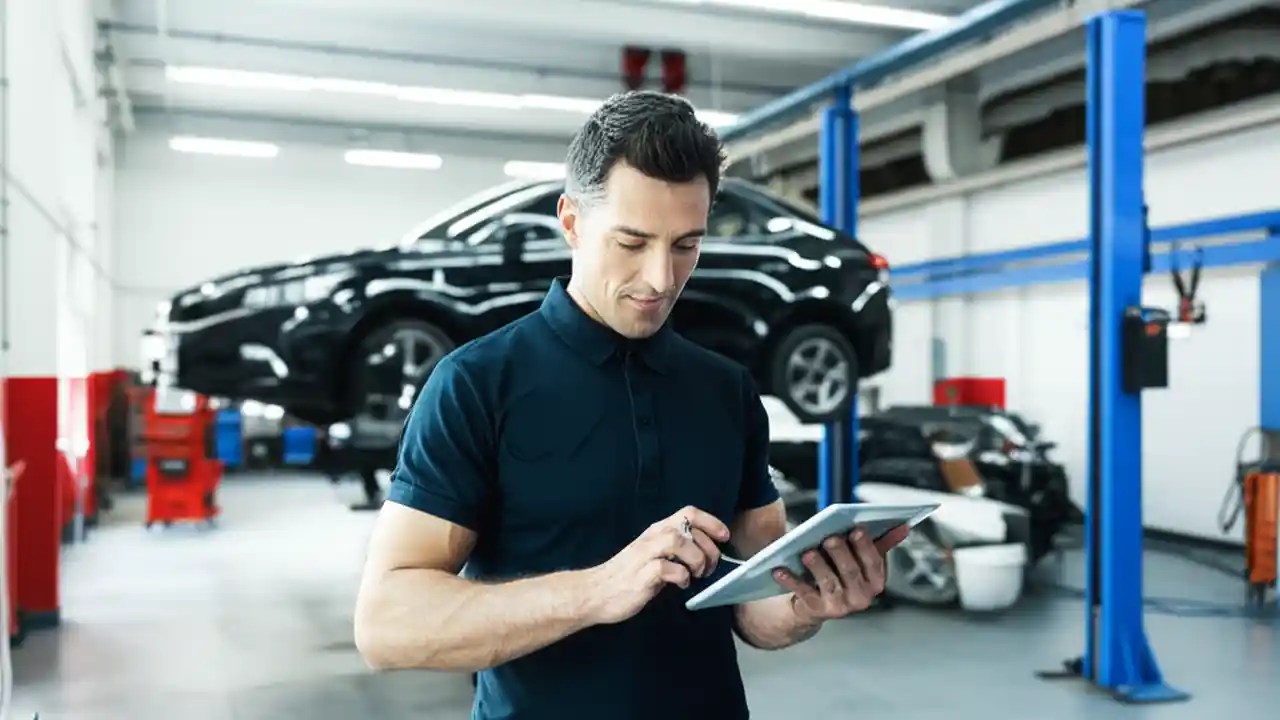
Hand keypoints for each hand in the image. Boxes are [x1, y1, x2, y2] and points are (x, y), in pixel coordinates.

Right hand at [584, 506, 729, 624]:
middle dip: (708, 548)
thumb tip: (706, 551)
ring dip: (696, 559)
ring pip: (678, 541)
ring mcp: (644, 555)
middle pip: (689, 527)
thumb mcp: (654, 555)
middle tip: (709, 567)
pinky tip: (680, 584)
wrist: (596, 592)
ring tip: (697, 574)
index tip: (724, 537)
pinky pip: (667, 568)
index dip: (712, 522)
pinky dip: (681, 576)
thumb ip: (675, 549)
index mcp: (656, 531)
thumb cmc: (629, 576)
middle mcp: (651, 538)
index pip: (689, 513)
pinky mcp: (641, 575)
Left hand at [771, 524, 910, 623]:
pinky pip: (803, 593)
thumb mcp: (862, 561)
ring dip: (818, 567)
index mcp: (875, 582)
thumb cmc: (841, 574)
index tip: (857, 528)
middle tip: (831, 537)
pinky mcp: (816, 610)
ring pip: (829, 583)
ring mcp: (839, 607)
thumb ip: (880, 544)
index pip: (874, 562)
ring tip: (807, 552)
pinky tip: (780, 569)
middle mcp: (861, 597)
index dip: (865, 546)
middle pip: (851, 572)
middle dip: (841, 554)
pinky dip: (791, 580)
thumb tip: (903, 526)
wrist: (816, 605)